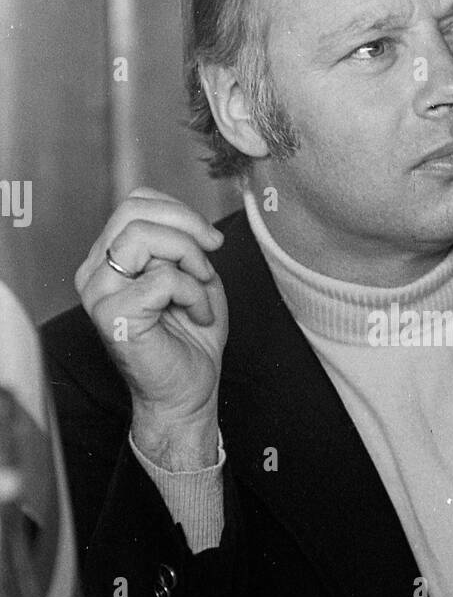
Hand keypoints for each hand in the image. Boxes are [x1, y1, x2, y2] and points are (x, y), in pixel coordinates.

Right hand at [75, 188, 227, 467]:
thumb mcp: (191, 275)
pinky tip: (198, 315)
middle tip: (213, 252)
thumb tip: (191, 223)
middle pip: (134, 212)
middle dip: (186, 227)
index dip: (179, 211)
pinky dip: (192, 293)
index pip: (134, 204)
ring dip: (189, 259)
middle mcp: (95, 273)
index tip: (211, 238)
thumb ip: (180, 242)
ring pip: (141, 238)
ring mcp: (98, 294)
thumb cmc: (190, 338)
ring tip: (203, 287)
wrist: (188, 393)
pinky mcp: (111, 316)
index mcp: (109, 259)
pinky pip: (161, 279)